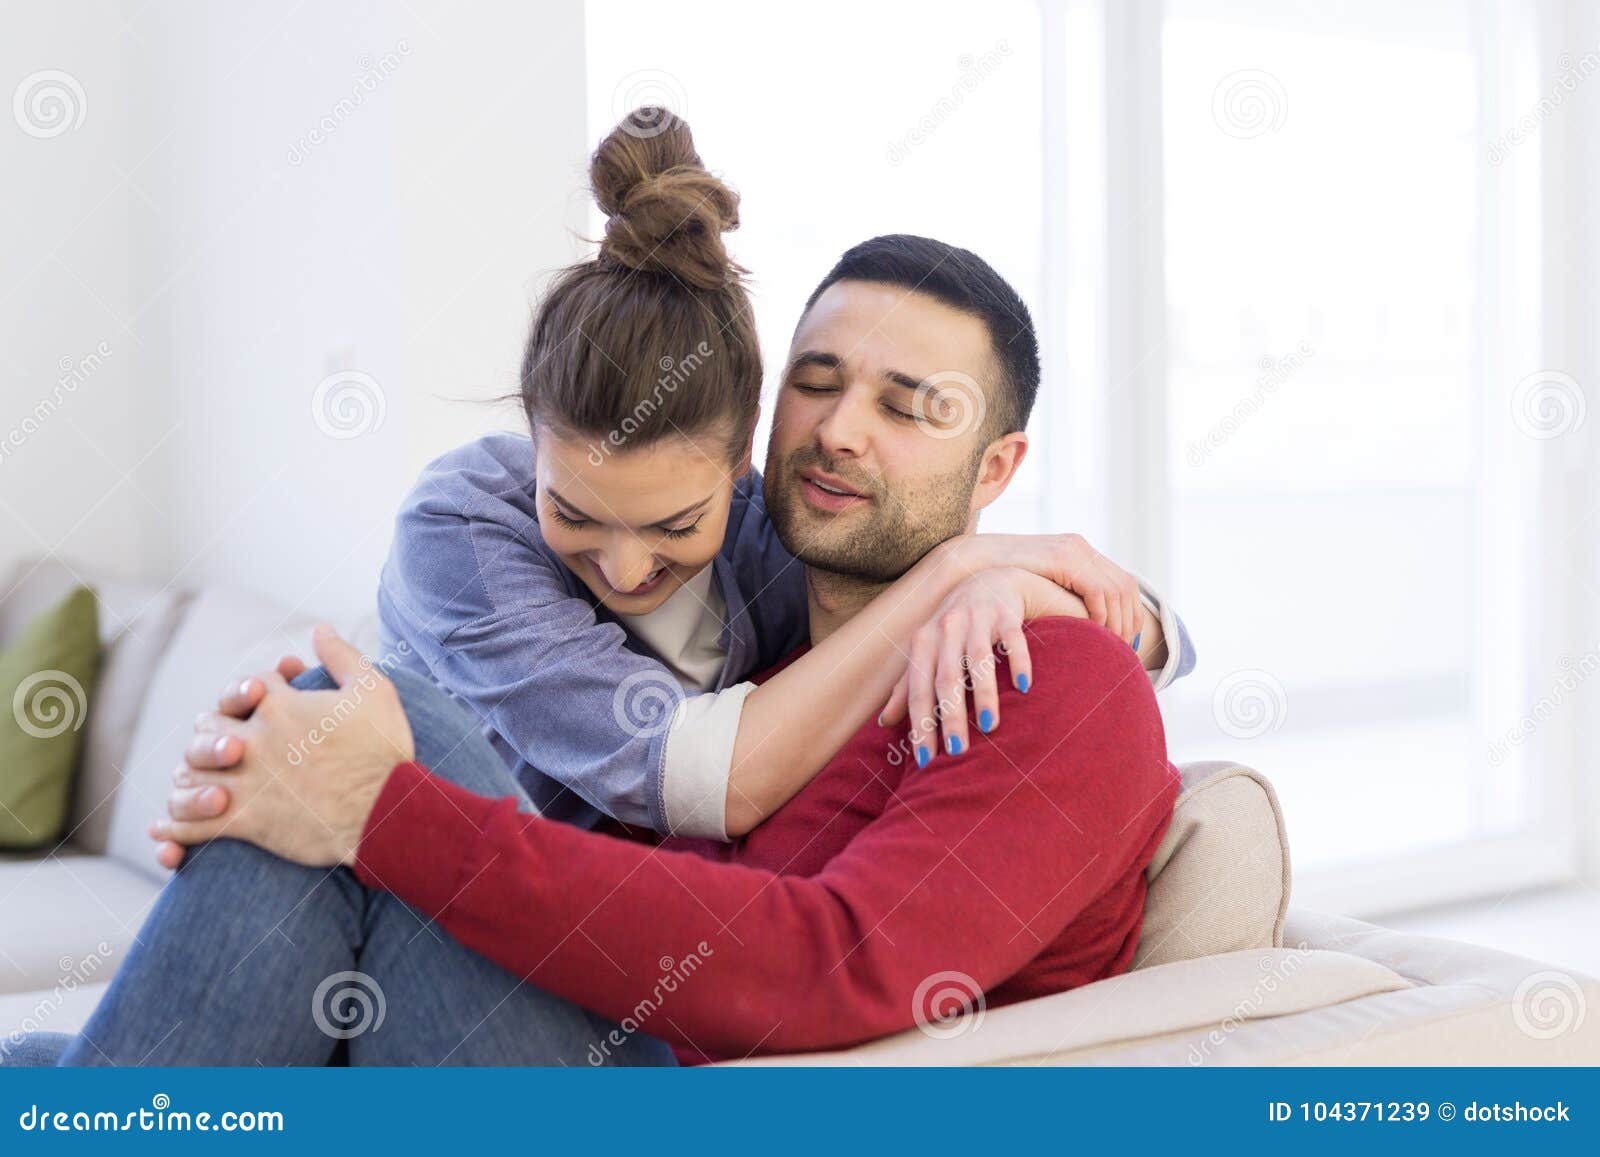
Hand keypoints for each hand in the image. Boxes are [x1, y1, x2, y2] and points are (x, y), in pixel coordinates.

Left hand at [149, 626, 413, 868]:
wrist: (387, 813)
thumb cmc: (383, 751)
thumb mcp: (374, 690)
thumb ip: (342, 655)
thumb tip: (320, 629)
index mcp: (280, 707)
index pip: (249, 685)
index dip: (257, 688)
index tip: (270, 698)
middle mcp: (254, 741)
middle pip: (208, 725)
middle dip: (214, 730)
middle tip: (225, 742)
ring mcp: (245, 782)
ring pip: (192, 773)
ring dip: (191, 775)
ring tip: (193, 782)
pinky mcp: (246, 821)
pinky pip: (194, 824)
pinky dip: (174, 828)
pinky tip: (163, 830)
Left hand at [878, 568, 1086, 763]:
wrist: (988, 581)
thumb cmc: (951, 627)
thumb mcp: (924, 651)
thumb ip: (905, 685)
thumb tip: (883, 722)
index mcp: (922, 642)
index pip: (918, 689)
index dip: (920, 724)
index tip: (926, 760)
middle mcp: (946, 628)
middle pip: (946, 678)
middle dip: (950, 716)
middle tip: (958, 752)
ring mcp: (976, 619)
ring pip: (978, 660)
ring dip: (984, 694)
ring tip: (989, 726)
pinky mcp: (1006, 614)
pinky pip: (1012, 639)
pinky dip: (1017, 661)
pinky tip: (1023, 687)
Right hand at [956, 532, 1145, 645]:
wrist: (975, 562)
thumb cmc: (1002, 583)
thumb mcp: (1040, 587)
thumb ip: (1060, 597)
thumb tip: (1082, 625)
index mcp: (1080, 552)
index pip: (1123, 583)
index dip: (1130, 612)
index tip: (1127, 639)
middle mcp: (1082, 547)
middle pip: (1126, 586)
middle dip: (1129, 619)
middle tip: (1125, 647)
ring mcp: (1074, 550)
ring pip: (1116, 589)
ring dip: (1117, 620)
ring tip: (1111, 644)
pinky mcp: (1063, 559)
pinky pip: (1098, 589)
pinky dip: (1101, 612)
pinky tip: (1094, 629)